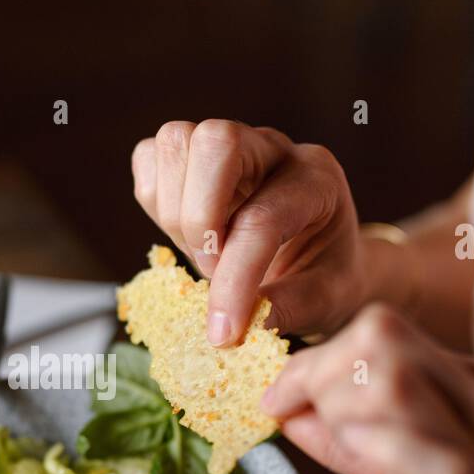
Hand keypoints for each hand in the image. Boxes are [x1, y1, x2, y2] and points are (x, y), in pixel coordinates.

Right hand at [131, 120, 365, 344]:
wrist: (318, 256)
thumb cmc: (324, 276)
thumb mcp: (324, 302)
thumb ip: (286, 309)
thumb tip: (240, 326)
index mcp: (316, 180)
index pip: (262, 218)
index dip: (234, 278)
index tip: (223, 331)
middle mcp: (271, 149)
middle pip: (216, 142)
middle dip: (199, 218)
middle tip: (212, 269)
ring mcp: (228, 145)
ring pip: (175, 142)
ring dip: (174, 211)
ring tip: (203, 254)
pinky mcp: (191, 155)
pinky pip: (149, 158)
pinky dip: (155, 201)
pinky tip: (185, 235)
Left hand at [261, 303, 473, 473]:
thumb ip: (362, 448)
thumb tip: (294, 411)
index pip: (383, 334)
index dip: (314, 359)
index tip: (280, 398)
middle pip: (381, 339)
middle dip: (311, 371)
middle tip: (282, 413)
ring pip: (395, 382)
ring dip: (330, 405)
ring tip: (313, 438)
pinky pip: (424, 462)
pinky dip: (370, 450)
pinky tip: (348, 459)